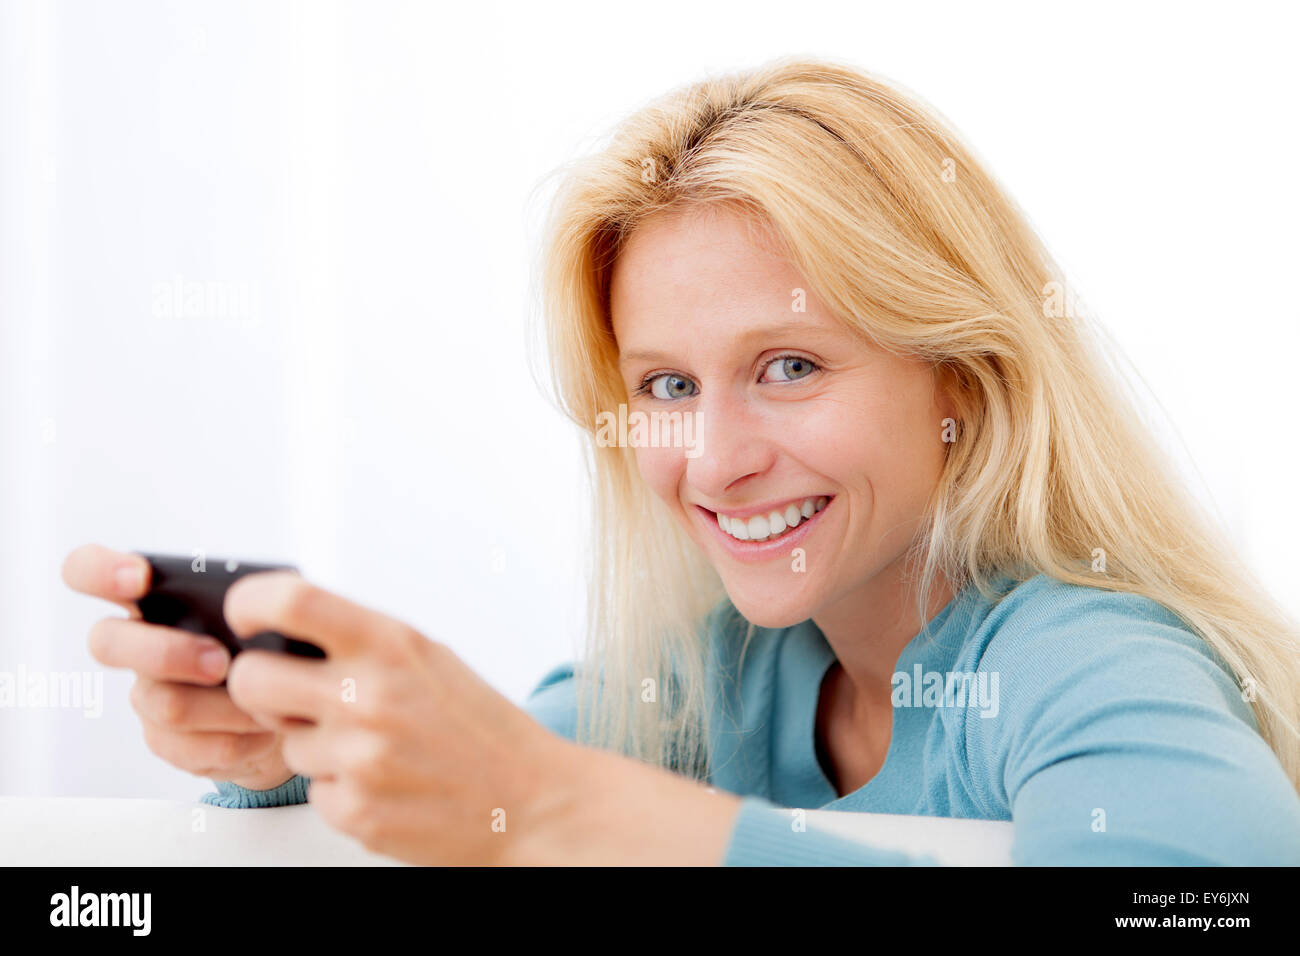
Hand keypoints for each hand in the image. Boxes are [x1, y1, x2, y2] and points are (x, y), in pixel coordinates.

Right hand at [62, 543, 295, 790]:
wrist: (297, 704)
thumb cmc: (278, 640)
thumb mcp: (274, 607)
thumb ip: (261, 593)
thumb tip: (263, 597)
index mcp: (154, 596)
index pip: (88, 570)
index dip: (100, 570)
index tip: (141, 578)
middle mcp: (137, 644)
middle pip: (105, 642)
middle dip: (167, 652)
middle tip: (221, 661)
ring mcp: (147, 695)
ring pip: (166, 704)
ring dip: (228, 704)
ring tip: (271, 701)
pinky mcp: (167, 742)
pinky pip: (195, 747)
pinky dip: (243, 738)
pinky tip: (268, 729)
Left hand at [221, 572, 583, 864]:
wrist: (532, 801)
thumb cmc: (481, 728)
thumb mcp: (428, 658)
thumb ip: (360, 642)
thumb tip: (285, 630)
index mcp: (389, 645)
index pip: (290, 601)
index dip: (249, 604)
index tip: (244, 617)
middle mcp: (368, 696)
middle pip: (250, 680)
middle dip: (260, 690)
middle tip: (289, 698)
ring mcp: (358, 758)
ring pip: (283, 743)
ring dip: (316, 748)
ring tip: (375, 750)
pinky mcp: (354, 811)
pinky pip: (313, 792)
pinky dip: (340, 789)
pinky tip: (385, 784)